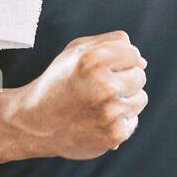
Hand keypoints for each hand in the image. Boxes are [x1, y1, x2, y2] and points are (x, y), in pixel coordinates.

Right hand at [8, 30, 148, 159]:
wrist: (34, 123)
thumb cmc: (58, 83)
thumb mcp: (76, 50)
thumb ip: (111, 43)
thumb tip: (142, 61)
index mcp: (93, 60)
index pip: (133, 54)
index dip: (119, 61)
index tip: (102, 70)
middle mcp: (103, 86)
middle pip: (140, 75)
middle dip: (123, 80)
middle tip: (97, 89)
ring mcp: (109, 112)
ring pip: (141, 98)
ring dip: (124, 101)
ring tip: (97, 105)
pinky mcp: (113, 134)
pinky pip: (133, 121)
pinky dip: (119, 122)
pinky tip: (97, 121)